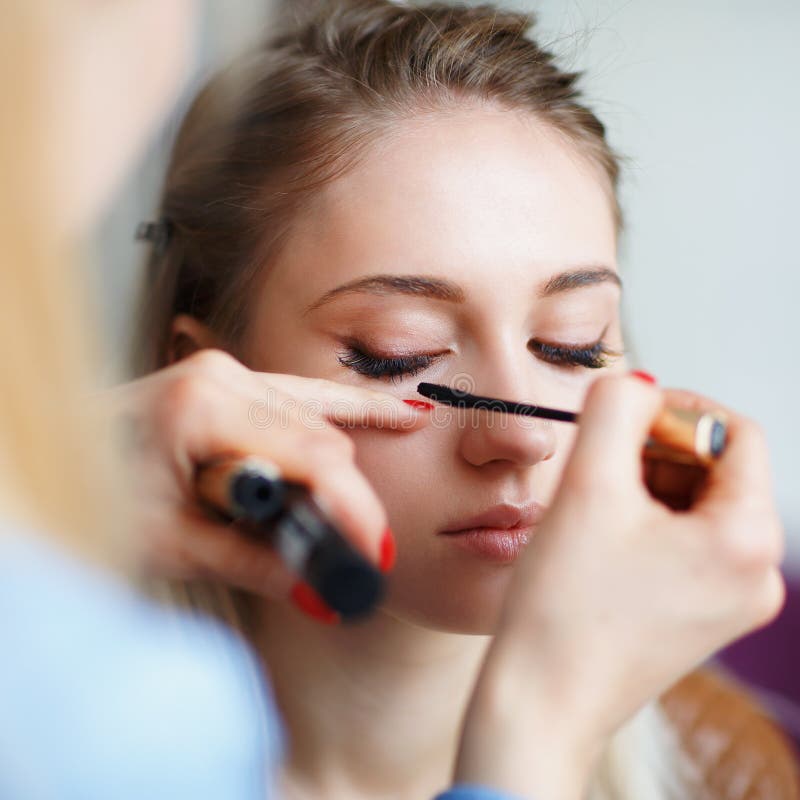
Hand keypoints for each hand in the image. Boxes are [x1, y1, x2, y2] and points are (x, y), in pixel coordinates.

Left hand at [100, 349, 429, 604]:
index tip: (372, 557)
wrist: (51, 454)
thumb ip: (253, 562)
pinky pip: (305, 400)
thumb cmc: (88, 491)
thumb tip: (321, 585)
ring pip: (322, 417)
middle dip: (352, 500)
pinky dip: (347, 416)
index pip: (313, 455)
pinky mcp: (232, 385)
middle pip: (324, 437)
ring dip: (348, 467)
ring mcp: (227, 374)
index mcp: (202, 406)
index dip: (353, 510)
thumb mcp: (167, 543)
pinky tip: (395, 416)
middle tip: (365, 558)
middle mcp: (222, 376)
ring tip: (366, 510)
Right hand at [456, 374, 784, 798]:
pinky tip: (598, 540)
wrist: (540, 704)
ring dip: (642, 485)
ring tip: (591, 511)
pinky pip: (682, 540)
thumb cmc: (563, 609)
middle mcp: (757, 574)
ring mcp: (730, 600)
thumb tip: (637, 383)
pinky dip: (642, 522)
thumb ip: (615, 407)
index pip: (733, 432)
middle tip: (596, 466)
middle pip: (715, 468)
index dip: (673, 410)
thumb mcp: (587, 485)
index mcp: (748, 540)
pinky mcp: (700, 615)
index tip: (619, 418)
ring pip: (694, 502)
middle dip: (653, 451)